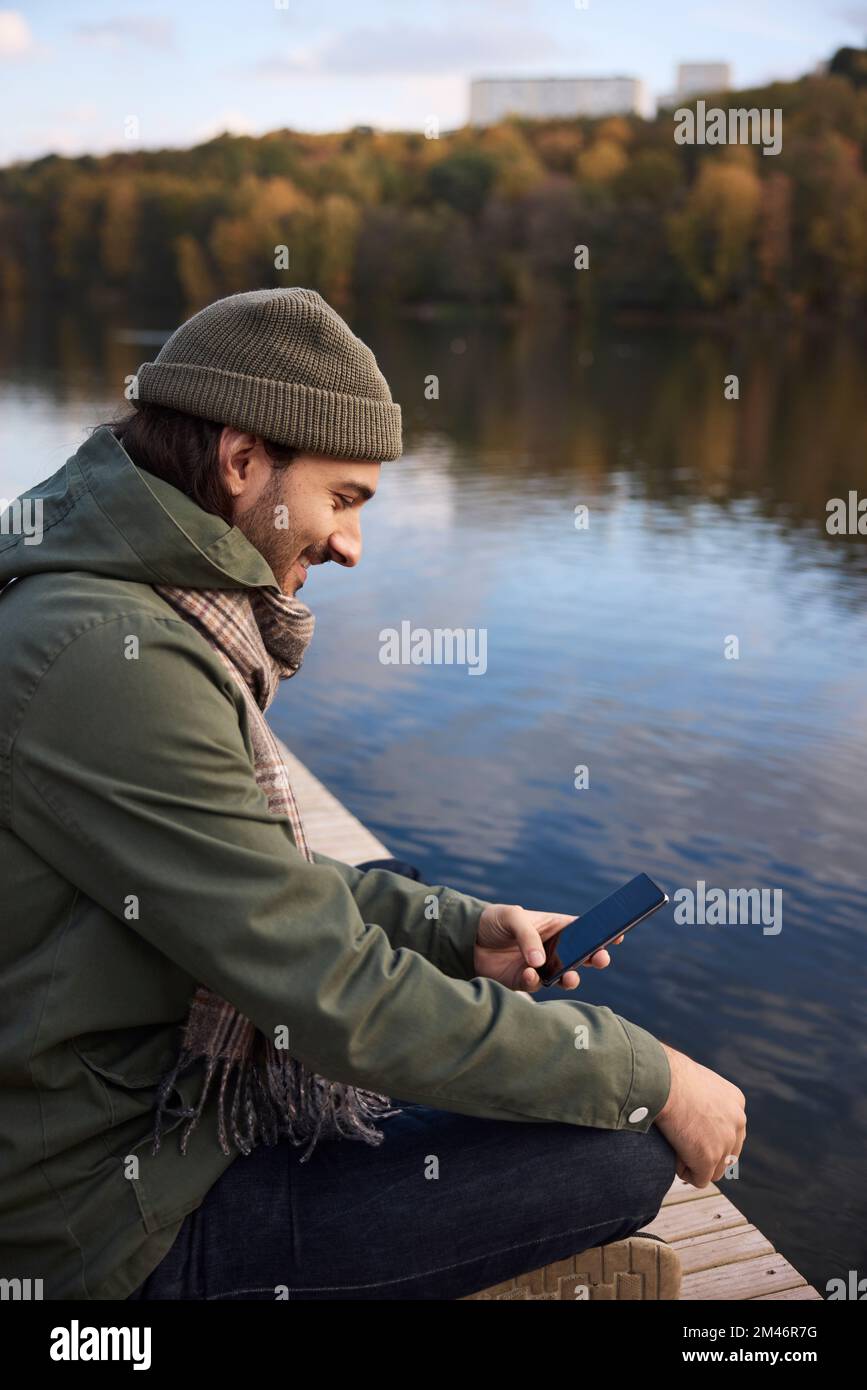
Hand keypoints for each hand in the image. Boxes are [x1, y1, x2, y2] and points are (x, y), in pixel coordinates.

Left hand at [473, 902, 623, 992]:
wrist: (467, 940)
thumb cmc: (494, 921)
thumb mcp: (512, 917)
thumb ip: (528, 936)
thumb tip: (540, 961)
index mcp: (555, 927)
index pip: (584, 930)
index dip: (602, 933)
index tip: (617, 935)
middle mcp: (553, 949)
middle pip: (582, 956)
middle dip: (595, 958)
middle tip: (600, 959)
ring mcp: (540, 967)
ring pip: (565, 976)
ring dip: (571, 977)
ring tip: (570, 976)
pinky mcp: (524, 982)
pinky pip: (536, 986)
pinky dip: (534, 981)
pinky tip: (528, 973)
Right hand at [655, 1044, 746, 1187]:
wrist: (662, 1081)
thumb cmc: (668, 1075)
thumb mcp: (695, 1082)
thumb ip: (702, 1100)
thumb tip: (691, 1113)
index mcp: (736, 1101)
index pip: (731, 1131)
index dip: (710, 1137)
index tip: (690, 1133)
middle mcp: (737, 1122)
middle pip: (727, 1153)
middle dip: (706, 1154)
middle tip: (683, 1147)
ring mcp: (725, 1141)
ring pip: (715, 1170)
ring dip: (696, 1165)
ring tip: (675, 1150)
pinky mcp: (709, 1158)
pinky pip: (700, 1179)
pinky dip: (685, 1172)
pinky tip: (673, 1157)